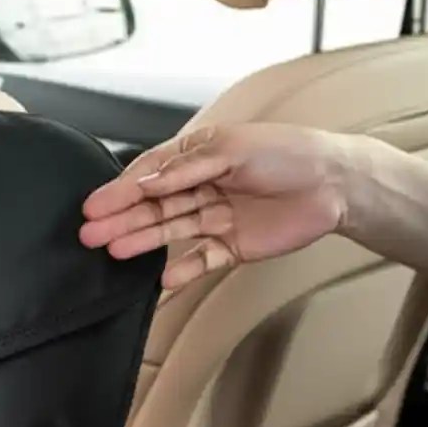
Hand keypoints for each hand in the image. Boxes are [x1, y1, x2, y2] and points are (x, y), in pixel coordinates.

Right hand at [80, 124, 353, 288]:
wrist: (337, 183)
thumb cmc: (289, 152)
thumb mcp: (233, 149)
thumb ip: (186, 168)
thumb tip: (145, 182)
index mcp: (200, 155)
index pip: (152, 173)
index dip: (122, 189)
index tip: (95, 204)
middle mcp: (203, 185)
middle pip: (153, 205)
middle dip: (121, 217)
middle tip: (90, 232)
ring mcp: (216, 217)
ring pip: (170, 230)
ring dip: (140, 240)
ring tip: (112, 249)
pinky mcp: (233, 245)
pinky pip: (200, 259)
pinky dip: (181, 269)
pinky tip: (160, 277)